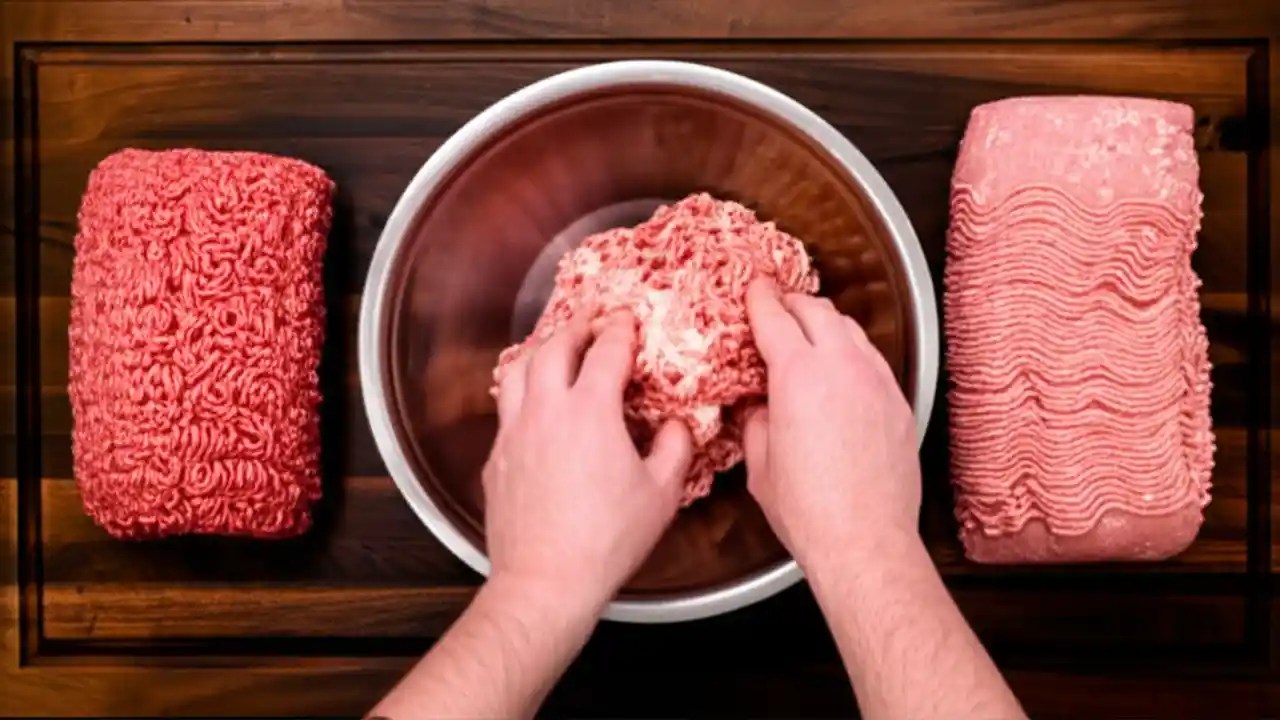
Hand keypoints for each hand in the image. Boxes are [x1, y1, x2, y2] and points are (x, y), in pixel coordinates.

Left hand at [485, 312, 693, 611]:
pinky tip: (535, 404)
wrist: (545, 580)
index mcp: (590, 411)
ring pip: (518, 370)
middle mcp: (546, 410)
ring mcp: (514, 432)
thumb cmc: (607, 540)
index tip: (628, 320)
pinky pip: (506, 408)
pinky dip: (523, 391)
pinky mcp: (496, 457)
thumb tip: (678, 425)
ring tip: (556, 348)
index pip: (606, 350)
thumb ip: (675, 448)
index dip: (620, 329)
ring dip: (540, 350)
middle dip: (576, 327)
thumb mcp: (661, 493)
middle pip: (554, 346)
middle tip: (592, 322)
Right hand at [743, 279, 920, 570]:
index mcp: (798, 376)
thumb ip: (757, 422)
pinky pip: (873, 358)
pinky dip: (852, 351)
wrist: (867, 542)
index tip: (753, 289)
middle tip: (777, 309)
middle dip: (793, 304)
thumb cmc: (808, 511)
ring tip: (809, 334)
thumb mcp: (761, 465)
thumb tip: (759, 407)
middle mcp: (843, 367)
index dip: (760, 299)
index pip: (775, 317)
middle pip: (817, 310)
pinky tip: (841, 370)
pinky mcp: (900, 402)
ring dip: (825, 324)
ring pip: (850, 329)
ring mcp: (878, 382)